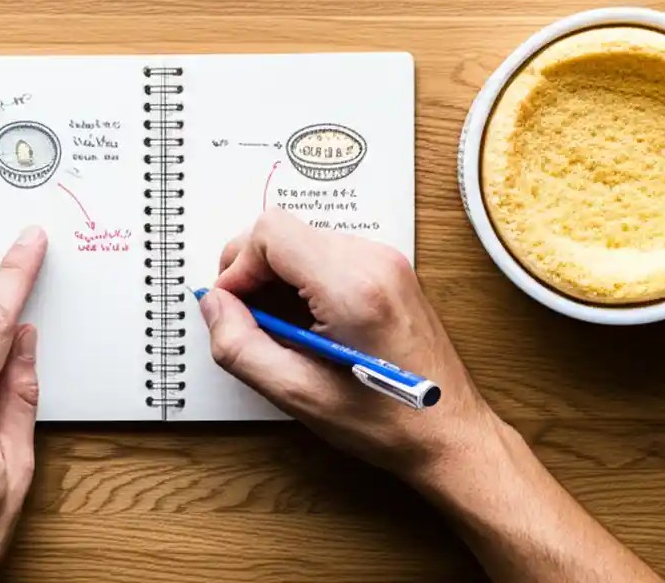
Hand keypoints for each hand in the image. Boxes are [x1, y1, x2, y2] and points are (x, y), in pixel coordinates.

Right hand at [200, 209, 496, 479]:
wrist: (450, 432)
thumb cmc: (388, 421)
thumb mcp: (298, 394)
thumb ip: (240, 346)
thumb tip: (214, 306)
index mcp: (353, 286)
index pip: (270, 232)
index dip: (237, 267)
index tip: (232, 307)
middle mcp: (374, 260)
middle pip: (283, 231)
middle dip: (252, 271)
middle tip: (247, 320)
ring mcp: (386, 261)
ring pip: (302, 241)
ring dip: (277, 277)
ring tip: (281, 330)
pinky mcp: (389, 270)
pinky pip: (326, 254)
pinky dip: (302, 280)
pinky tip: (306, 324)